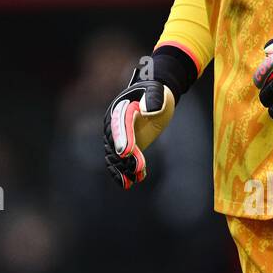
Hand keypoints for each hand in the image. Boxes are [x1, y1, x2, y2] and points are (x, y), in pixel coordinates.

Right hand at [104, 72, 175, 189]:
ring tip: (134, 181)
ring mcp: (119, 136)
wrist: (156, 98)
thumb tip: (146, 111)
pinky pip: (120, 161)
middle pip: (116, 144)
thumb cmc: (157, 92)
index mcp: (120, 109)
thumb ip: (153, 98)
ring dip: (123, 169)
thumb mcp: (158, 91)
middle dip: (125, 158)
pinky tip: (135, 181)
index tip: (125, 153)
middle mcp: (114, 124)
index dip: (122, 139)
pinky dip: (125, 172)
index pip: (119, 126)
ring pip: (115, 156)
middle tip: (137, 169)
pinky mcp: (126, 146)